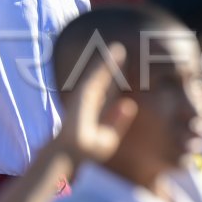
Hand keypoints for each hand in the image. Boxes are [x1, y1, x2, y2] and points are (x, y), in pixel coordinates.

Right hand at [57, 43, 137, 162]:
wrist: (70, 153)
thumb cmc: (87, 151)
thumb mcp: (109, 137)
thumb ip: (118, 121)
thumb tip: (130, 104)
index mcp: (98, 111)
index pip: (109, 91)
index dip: (116, 78)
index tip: (123, 65)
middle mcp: (91, 101)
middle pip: (106, 80)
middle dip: (113, 66)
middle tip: (120, 50)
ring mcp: (87, 96)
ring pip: (101, 75)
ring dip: (110, 61)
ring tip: (118, 48)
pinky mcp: (85, 94)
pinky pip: (99, 75)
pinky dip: (106, 64)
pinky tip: (115, 54)